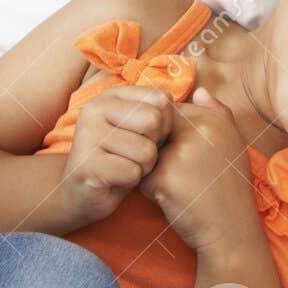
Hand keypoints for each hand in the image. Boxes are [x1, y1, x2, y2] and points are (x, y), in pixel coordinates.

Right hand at [59, 85, 174, 225]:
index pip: (161, 99)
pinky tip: (116, 179)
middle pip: (154, 121)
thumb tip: (204, 94)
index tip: (147, 135)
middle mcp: (94, 108)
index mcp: (111, 94)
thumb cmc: (122, 156)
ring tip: (125, 166)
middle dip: (155, 145)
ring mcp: (87, 135)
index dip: (165, 123)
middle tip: (135, 153)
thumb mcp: (143, 127)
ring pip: (146, 150)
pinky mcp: (86, 165)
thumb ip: (165, 110)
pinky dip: (132, 180)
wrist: (83, 192)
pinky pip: (133, 172)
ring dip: (144, 165)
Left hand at [139, 88, 256, 254]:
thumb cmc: (230, 187)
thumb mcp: (233, 143)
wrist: (231, 228)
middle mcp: (199, 130)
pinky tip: (172, 198)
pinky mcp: (164, 177)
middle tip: (185, 173)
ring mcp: (180, 153)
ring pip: (146, 152)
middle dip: (160, 150)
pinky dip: (151, 189)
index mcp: (215, 119)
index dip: (174, 136)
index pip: (173, 113)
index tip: (191, 157)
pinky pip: (142, 175)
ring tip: (180, 186)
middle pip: (156, 131)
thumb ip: (218, 112)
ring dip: (154, 169)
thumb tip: (199, 90)